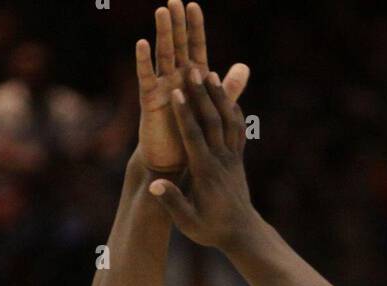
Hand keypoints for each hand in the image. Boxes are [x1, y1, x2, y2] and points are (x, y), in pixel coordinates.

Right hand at [137, 2, 248, 174]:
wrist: (175, 167)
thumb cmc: (195, 141)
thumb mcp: (215, 112)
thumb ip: (227, 89)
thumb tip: (244, 67)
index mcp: (194, 81)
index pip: (197, 49)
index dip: (195, 28)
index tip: (193, 5)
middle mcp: (177, 80)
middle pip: (179, 46)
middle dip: (177, 24)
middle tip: (174, 0)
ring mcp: (163, 89)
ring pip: (164, 56)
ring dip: (163, 34)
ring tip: (162, 11)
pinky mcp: (150, 102)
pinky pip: (146, 79)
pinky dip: (144, 62)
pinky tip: (142, 44)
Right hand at [148, 70, 256, 250]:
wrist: (242, 233)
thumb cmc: (211, 230)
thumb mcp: (188, 223)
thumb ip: (172, 202)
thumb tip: (155, 185)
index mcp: (206, 173)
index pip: (194, 138)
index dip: (184, 114)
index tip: (176, 92)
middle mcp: (222, 161)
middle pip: (212, 121)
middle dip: (202, 95)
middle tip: (193, 70)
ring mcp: (233, 158)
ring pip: (228, 121)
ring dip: (219, 96)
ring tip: (211, 73)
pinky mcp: (238, 159)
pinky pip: (238, 129)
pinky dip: (233, 110)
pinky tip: (228, 96)